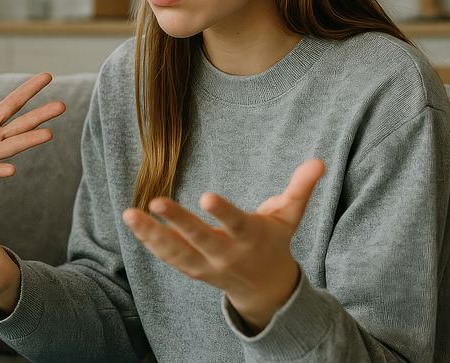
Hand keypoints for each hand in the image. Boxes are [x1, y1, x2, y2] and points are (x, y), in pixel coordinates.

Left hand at [122, 159, 325, 331]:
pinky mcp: (193, 270)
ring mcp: (208, 265)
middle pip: (200, 239)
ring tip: (130, 215)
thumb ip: (301, 188)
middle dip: (179, 221)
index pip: (236, 224)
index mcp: (251, 238)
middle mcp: (227, 254)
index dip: (223, 212)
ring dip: (152, 234)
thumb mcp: (289, 216)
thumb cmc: (274, 242)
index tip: (206, 196)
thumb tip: (319, 160)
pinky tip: (134, 224)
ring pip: (177, 253)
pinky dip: (150, 242)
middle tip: (156, 201)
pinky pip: (168, 258)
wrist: (266, 289)